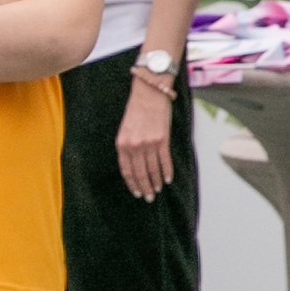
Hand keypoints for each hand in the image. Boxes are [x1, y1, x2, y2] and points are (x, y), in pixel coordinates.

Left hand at [118, 75, 175, 202]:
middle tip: (149, 198)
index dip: (132, 183)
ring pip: (153, 169)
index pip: (126, 169)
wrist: (150, 92)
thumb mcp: (125, 128)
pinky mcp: (162, 139)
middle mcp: (134, 145)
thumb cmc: (137, 110)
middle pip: (140, 173)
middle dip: (145, 187)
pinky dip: (167, 172)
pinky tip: (168, 180)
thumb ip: (128, 146)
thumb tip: (134, 164)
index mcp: (122, 143)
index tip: (137, 192)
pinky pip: (165, 160)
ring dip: (156, 182)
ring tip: (158, 190)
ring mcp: (148, 143)